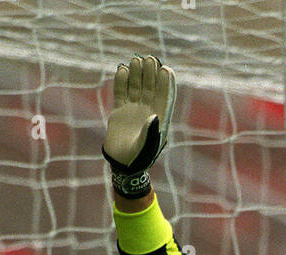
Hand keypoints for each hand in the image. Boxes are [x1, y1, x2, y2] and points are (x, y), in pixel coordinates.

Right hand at [103, 55, 175, 199]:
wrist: (121, 163)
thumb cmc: (138, 158)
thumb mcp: (146, 147)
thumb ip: (151, 133)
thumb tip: (154, 116)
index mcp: (158, 119)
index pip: (163, 96)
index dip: (165, 83)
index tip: (165, 69)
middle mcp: (147, 111)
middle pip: (150, 88)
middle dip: (150, 74)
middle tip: (149, 59)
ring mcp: (133, 109)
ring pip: (136, 87)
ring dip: (137, 74)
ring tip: (136, 60)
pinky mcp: (120, 110)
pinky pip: (121, 92)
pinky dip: (122, 81)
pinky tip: (122, 69)